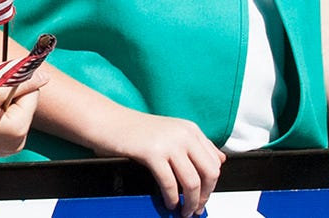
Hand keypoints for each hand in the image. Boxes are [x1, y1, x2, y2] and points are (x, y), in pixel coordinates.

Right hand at [0, 70, 46, 157]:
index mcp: (18, 129)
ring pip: (15, 115)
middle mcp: (17, 145)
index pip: (32, 95)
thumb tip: (44, 77)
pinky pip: (6, 126)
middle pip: (24, 106)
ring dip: (2, 105)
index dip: (17, 83)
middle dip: (9, 95)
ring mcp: (8, 150)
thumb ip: (20, 83)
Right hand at [90, 111, 222, 217]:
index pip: (215, 162)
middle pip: (209, 173)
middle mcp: (184, 134)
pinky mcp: (153, 153)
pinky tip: (169, 203)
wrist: (108, 121)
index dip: (212, 185)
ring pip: (192, 182)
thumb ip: (196, 145)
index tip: (204, 196)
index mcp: (191, 130)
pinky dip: (171, 198)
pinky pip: (170, 183)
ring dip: (190, 202)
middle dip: (205, 196)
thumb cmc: (135, 130)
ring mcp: (169, 143)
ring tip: (183, 211)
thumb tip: (220, 159)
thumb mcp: (172, 132)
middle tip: (196, 208)